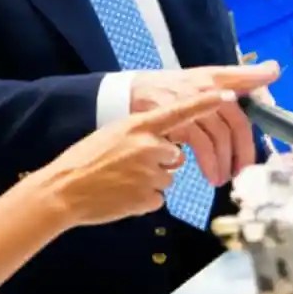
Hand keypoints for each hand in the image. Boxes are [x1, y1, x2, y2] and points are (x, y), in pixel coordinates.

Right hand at [32, 91, 232, 226]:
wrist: (64, 189)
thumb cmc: (85, 160)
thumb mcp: (113, 135)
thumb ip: (142, 135)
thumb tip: (167, 147)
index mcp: (138, 126)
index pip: (178, 111)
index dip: (204, 103)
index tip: (228, 94)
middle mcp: (149, 146)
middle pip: (174, 155)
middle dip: (160, 162)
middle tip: (128, 167)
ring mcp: (150, 173)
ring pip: (167, 178)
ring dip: (150, 182)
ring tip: (121, 182)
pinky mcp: (150, 198)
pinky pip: (158, 198)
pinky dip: (144, 199)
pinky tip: (123, 196)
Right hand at [129, 63, 280, 185]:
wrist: (128, 94)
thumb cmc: (168, 90)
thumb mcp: (199, 80)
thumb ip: (234, 81)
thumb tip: (271, 72)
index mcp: (211, 77)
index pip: (240, 77)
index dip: (258, 80)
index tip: (276, 89)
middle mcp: (203, 87)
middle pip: (235, 120)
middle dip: (244, 150)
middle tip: (244, 171)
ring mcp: (189, 103)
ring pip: (219, 136)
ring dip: (225, 162)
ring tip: (223, 178)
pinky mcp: (174, 121)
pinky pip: (200, 146)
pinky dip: (208, 164)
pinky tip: (209, 175)